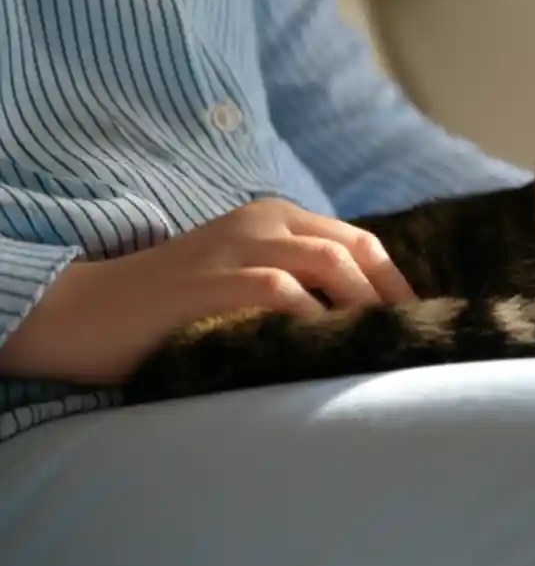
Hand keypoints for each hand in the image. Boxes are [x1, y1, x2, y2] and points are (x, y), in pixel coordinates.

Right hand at [0, 199, 414, 383]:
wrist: (90, 310)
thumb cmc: (175, 304)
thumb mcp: (243, 274)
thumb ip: (295, 280)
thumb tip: (363, 318)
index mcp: (276, 216)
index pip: (360, 242)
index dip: (395, 283)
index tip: (413, 324)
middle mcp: (264, 222)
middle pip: (355, 250)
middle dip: (391, 298)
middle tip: (406, 342)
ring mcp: (238, 248)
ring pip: (329, 264)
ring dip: (363, 308)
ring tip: (378, 348)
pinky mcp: (214, 281)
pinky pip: (282, 292)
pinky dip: (313, 319)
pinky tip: (326, 349)